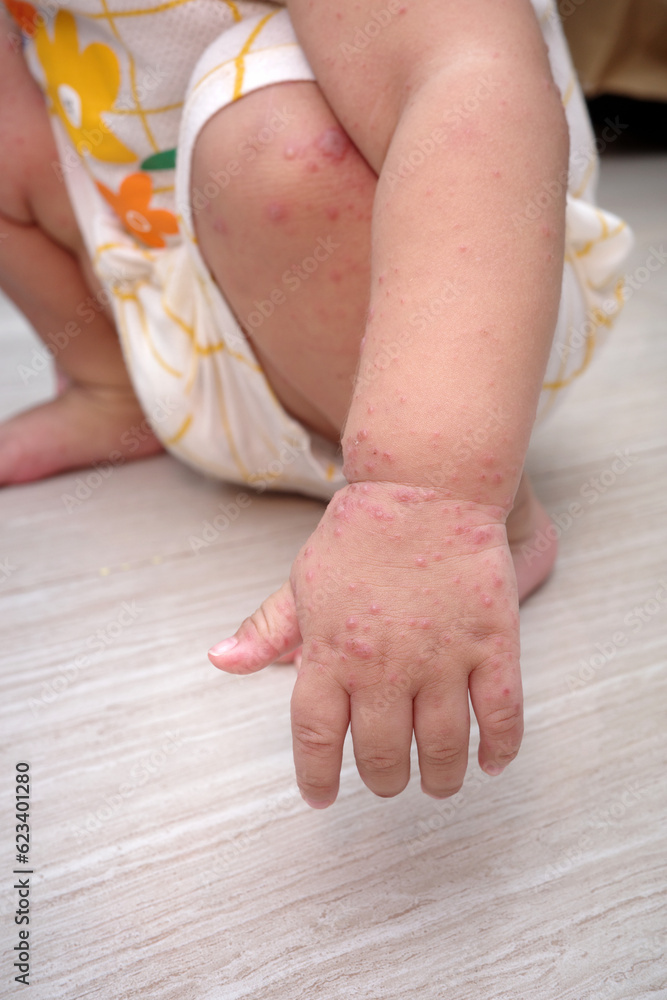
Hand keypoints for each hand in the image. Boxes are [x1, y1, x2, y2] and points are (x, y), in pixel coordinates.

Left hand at [208, 482, 521, 806]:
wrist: (425, 487)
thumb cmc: (359, 534)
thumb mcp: (301, 580)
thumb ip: (266, 629)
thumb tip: (219, 661)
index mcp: (331, 653)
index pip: (316, 738)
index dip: (317, 777)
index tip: (321, 797)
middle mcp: (385, 666)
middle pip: (382, 754)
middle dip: (381, 781)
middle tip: (386, 782)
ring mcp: (443, 657)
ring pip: (443, 747)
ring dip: (439, 778)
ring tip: (435, 785)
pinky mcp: (492, 643)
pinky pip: (502, 714)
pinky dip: (500, 748)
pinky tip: (491, 763)